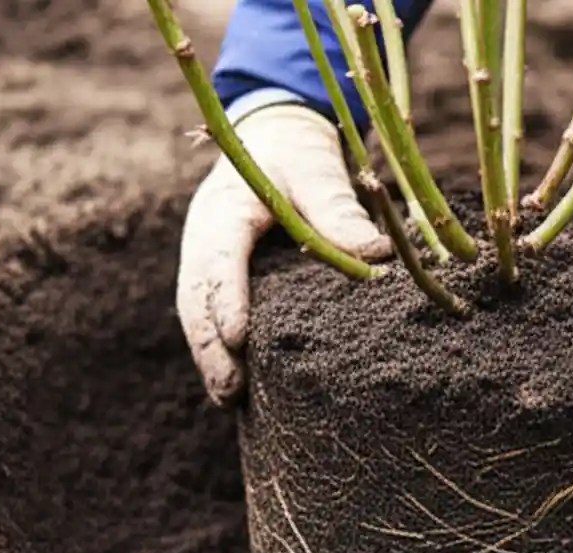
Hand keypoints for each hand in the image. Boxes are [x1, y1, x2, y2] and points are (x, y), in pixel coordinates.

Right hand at [178, 105, 391, 405]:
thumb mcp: (318, 170)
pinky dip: (213, 347)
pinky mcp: (213, 272)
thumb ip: (339, 209)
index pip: (218, 256)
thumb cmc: (297, 153)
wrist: (271, 135)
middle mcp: (203, 235)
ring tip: (226, 398)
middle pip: (195, 296)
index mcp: (225, 207)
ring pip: (194, 311)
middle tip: (229, 389)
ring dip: (207, 355)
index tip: (237, 335)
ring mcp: (202, 256)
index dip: (226, 296)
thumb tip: (378, 253)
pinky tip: (231, 385)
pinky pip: (204, 313)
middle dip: (209, 345)